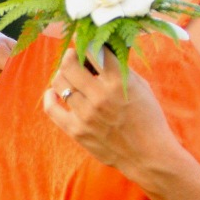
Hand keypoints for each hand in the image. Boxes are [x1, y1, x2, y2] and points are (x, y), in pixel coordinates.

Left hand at [43, 47, 177, 174]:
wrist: (149, 156)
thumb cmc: (148, 118)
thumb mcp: (141, 86)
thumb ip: (120, 67)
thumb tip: (101, 47)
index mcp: (118, 81)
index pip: (92, 50)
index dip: (87, 43)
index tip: (86, 43)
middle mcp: (99, 96)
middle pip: (69, 63)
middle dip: (71, 56)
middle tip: (75, 59)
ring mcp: (85, 114)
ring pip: (59, 82)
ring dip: (62, 75)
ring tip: (69, 76)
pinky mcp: (76, 130)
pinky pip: (51, 108)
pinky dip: (50, 97)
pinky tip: (54, 93)